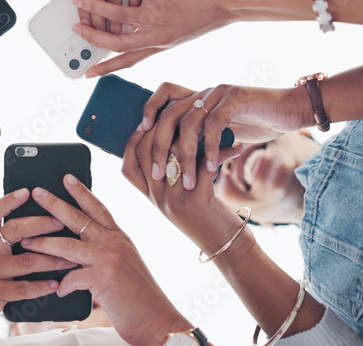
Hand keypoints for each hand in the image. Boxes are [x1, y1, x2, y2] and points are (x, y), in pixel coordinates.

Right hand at [0, 190, 74, 345]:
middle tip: (62, 221)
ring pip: (27, 259)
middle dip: (42, 223)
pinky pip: (23, 287)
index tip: (27, 191)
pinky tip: (55, 285)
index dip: (8, 201)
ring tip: (71, 258)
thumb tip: (27, 239)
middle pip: (15, 229)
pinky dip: (42, 286)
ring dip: (53, 259)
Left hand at [20, 176, 192, 345]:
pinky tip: (59, 291)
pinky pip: (72, 277)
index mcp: (120, 238)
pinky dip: (63, 285)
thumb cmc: (139, 297)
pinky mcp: (103, 278)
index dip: (81, 191)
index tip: (66, 178)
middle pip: (78, 217)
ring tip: (26, 240)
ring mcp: (109, 259)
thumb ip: (106, 253)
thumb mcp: (124, 265)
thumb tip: (81, 249)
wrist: (156, 319)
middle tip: (37, 192)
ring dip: (44, 242)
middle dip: (54, 204)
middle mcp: (114, 243)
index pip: (98, 208)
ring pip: (68, 244)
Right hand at [72, 0, 232, 76]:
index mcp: (157, 46)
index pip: (125, 60)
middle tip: (75, 28)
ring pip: (117, 16)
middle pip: (114, 41)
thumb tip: (135, 27)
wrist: (224, 5)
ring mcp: (156, 16)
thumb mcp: (178, 34)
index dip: (105, 68)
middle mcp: (154, 35)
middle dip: (91, 36)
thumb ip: (156, 34)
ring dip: (94, 6)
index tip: (88, 74)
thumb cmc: (204, 17)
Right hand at [121, 128, 252, 257]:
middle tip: (184, 115)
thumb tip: (171, 137)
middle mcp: (158, 198)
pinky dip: (221, 152)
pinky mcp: (197, 201)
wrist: (225, 247)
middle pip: (147, 153)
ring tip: (214, 126)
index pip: (127, 166)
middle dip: (162, 128)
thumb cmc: (204, 217)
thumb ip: (168, 176)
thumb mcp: (177, 198)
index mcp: (151, 197)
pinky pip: (205, 164)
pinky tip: (234, 148)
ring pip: (174, 153)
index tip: (147, 122)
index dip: (133, 141)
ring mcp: (175, 200)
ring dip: (197, 135)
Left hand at [132, 82, 308, 190]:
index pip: (163, 95)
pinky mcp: (236, 98)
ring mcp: (219, 92)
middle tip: (159, 175)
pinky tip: (211, 169)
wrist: (290, 110)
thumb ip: (202, 134)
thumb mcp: (223, 129)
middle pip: (168, 114)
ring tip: (188, 181)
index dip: (148, 113)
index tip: (140, 141)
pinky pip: (214, 125)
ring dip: (186, 155)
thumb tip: (176, 157)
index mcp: (197, 96)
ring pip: (189, 123)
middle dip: (159, 146)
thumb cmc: (256, 122)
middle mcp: (204, 91)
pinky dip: (210, 150)